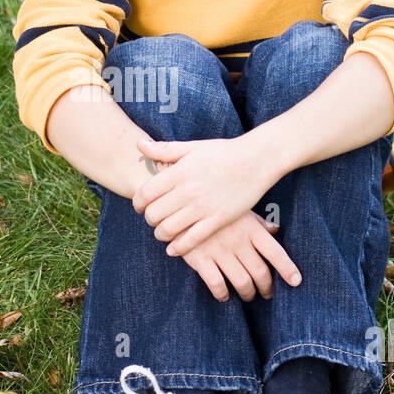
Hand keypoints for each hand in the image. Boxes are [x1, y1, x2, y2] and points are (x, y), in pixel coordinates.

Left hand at [131, 133, 273, 255]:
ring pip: (168, 230)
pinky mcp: (217, 220)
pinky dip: (178, 248)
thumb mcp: (192, 147)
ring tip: (163, 231)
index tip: (140, 206)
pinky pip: (191, 240)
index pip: (144, 194)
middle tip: (153, 219)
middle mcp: (187, 191)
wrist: (256, 160)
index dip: (137, 204)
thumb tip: (138, 144)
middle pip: (153, 215)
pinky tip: (173, 248)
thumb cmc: (223, 152)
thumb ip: (164, 149)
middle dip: (149, 219)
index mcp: (178, 172)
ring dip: (161, 234)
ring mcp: (202, 207)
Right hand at [178, 210, 301, 301]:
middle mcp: (238, 242)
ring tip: (248, 296)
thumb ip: (258, 222)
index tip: (296, 282)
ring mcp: (219, 252)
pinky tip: (224, 296)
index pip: (276, 252)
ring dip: (248, 293)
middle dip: (267, 287)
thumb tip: (276, 230)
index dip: (287, 269)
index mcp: (250, 229)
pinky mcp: (200, 259)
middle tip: (267, 294)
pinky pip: (216, 284)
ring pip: (242, 282)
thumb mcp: (239, 210)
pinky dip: (222, 294)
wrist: (180, 204)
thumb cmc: (214, 207)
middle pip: (260, 272)